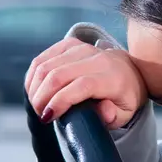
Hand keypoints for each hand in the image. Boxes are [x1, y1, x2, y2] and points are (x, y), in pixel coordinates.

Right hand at [25, 38, 147, 128]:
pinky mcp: (69, 44)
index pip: (81, 85)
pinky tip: (34, 90)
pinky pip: (42, 58)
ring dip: (34, 88)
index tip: (48, 116)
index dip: (60, 101)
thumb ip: (114, 116)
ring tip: (37, 105)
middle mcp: (96, 59)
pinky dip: (33, 75)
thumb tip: (103, 111)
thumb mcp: (125, 113)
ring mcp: (81, 48)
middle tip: (40, 114)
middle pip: (58, 75)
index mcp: (111, 78)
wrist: (129, 71)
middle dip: (42, 98)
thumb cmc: (123, 96)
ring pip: (46, 65)